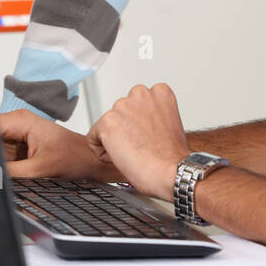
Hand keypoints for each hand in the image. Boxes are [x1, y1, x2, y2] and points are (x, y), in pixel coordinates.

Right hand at [0, 110, 119, 180]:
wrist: (90, 161)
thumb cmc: (74, 157)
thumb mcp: (39, 168)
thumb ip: (10, 172)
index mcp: (21, 120)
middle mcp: (17, 123)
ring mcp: (18, 134)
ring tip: (12, 170)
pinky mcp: (20, 146)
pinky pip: (2, 154)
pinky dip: (3, 164)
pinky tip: (13, 171)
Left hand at [87, 83, 187, 200]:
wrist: (170, 172)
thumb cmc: (171, 157)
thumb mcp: (169, 124)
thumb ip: (152, 116)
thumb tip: (139, 123)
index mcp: (159, 92)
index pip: (136, 104)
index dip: (139, 124)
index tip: (148, 136)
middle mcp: (140, 94)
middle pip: (120, 112)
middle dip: (125, 129)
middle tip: (139, 146)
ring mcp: (123, 106)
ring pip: (107, 125)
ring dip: (114, 139)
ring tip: (132, 152)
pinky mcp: (108, 121)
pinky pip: (93, 138)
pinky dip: (102, 152)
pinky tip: (120, 157)